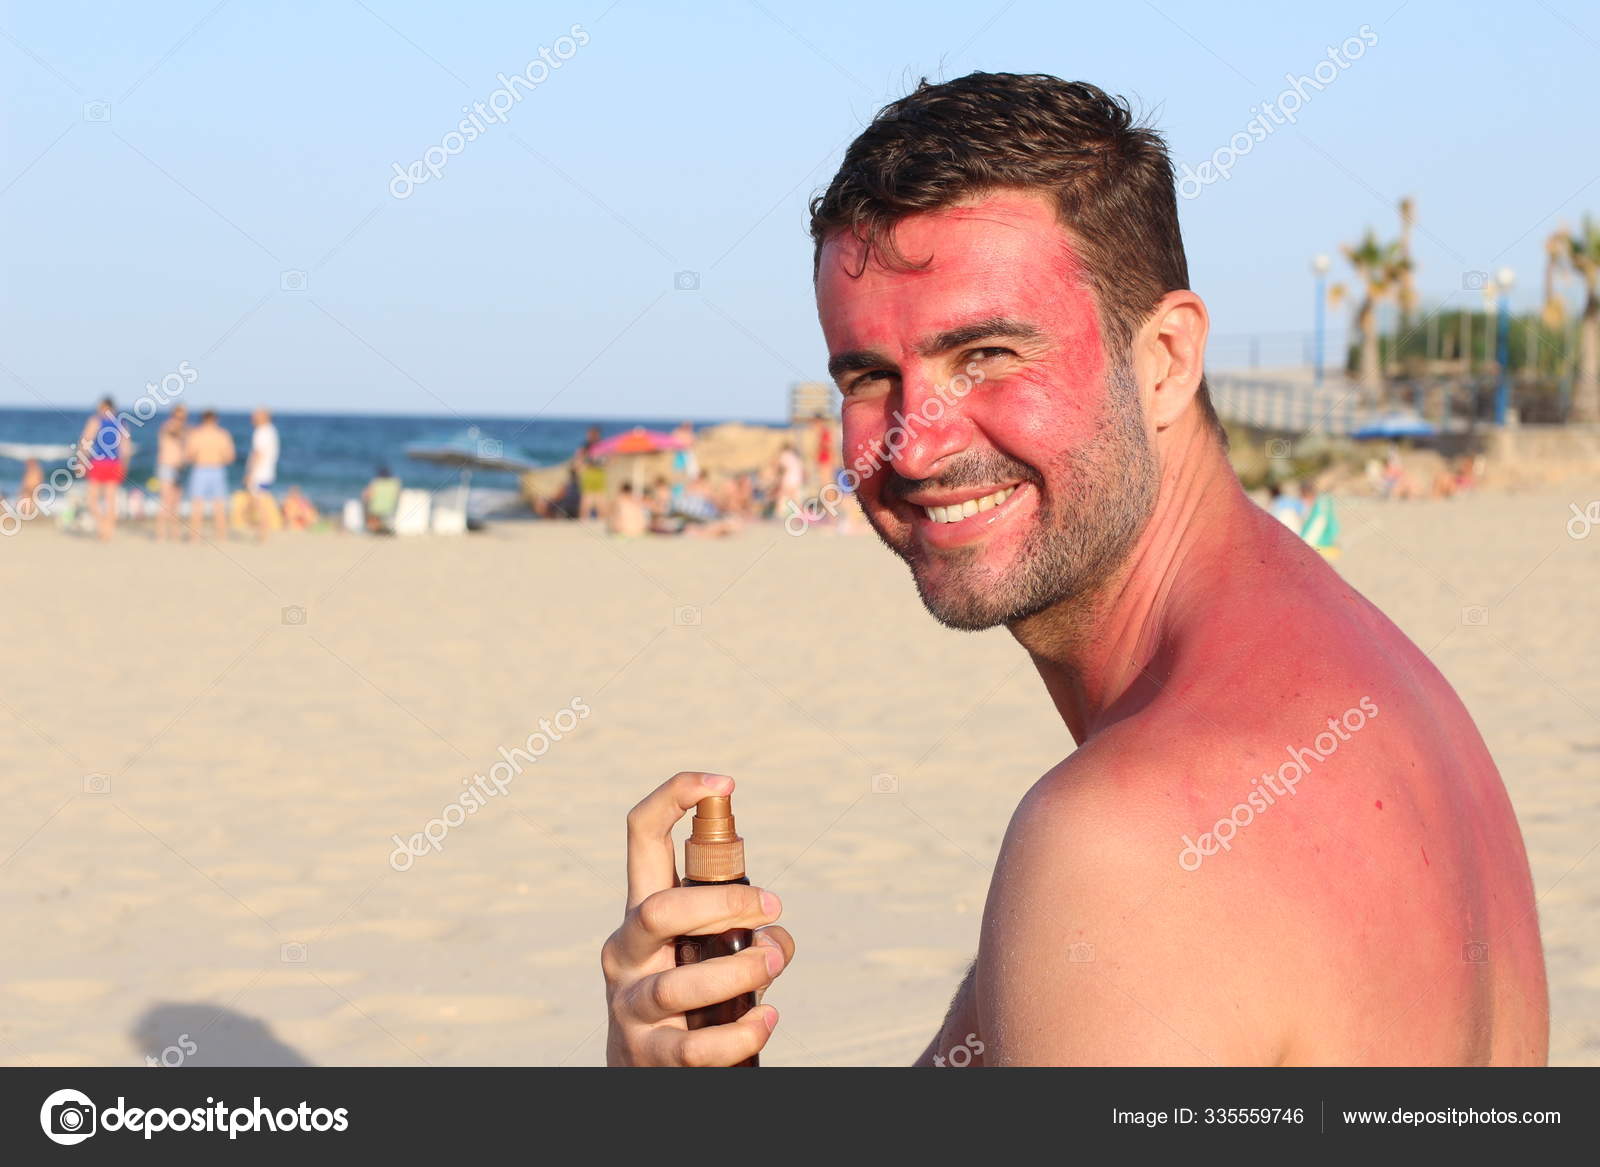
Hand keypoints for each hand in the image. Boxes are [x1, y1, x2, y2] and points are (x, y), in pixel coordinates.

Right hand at [602, 772, 791, 1065]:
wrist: (644, 1075)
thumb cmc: (686, 999)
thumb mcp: (703, 950)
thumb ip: (740, 929)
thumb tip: (775, 933)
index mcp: (640, 912)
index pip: (642, 836)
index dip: (675, 796)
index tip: (724, 782)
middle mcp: (626, 952)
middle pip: (658, 910)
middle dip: (724, 903)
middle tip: (772, 908)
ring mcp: (630, 1007)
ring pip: (679, 984)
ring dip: (741, 970)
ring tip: (774, 961)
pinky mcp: (648, 1057)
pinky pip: (696, 1047)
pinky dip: (741, 1032)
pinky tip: (767, 1018)